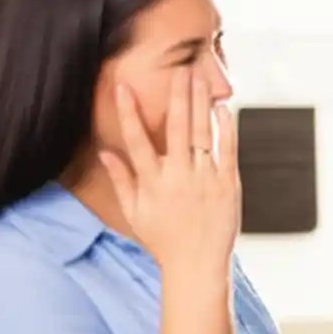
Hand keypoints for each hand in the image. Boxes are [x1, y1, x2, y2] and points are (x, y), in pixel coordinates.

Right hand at [101, 68, 240, 276]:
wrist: (197, 265)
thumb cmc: (163, 240)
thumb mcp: (134, 212)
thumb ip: (121, 180)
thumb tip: (105, 152)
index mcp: (152, 182)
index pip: (136, 140)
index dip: (128, 113)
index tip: (122, 87)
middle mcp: (177, 177)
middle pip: (175, 128)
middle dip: (175, 96)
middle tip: (177, 68)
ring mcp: (205, 179)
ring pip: (201, 133)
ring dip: (199, 103)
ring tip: (199, 77)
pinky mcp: (228, 184)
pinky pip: (227, 150)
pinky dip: (225, 128)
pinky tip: (223, 108)